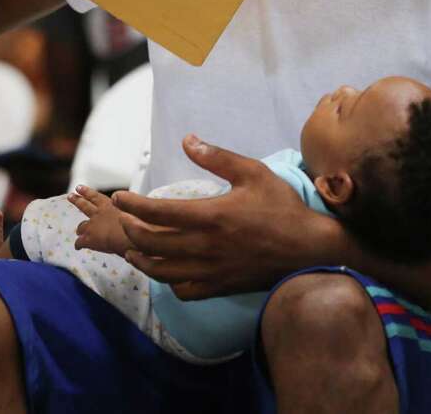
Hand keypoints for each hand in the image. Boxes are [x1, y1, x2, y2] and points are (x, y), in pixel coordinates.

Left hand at [69, 185, 131, 254]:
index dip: (86, 192)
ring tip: (77, 230)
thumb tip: (132, 218)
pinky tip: (78, 247)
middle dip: (77, 201)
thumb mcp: (134, 214)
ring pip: (81, 225)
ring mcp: (92, 226)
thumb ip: (129, 214)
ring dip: (79, 228)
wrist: (130, 236)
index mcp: (109, 205)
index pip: (96, 196)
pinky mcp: (89, 239)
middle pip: (84, 206)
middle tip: (70, 196)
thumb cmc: (139, 225)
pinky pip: (80, 242)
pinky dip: (79, 244)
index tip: (79, 188)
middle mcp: (98, 214)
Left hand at [113, 136, 331, 299]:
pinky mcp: (220, 286)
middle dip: (129, 230)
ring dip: (141, 259)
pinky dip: (167, 282)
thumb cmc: (283, 207)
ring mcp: (212, 270)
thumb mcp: (253, 172)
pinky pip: (184, 290)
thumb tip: (187, 140)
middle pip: (150, 243)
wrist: (311, 249)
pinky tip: (165, 270)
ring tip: (132, 247)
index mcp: (210, 215)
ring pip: (161, 271)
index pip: (156, 211)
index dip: (131, 204)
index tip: (119, 196)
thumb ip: (217, 157)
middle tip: (124, 219)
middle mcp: (205, 246)